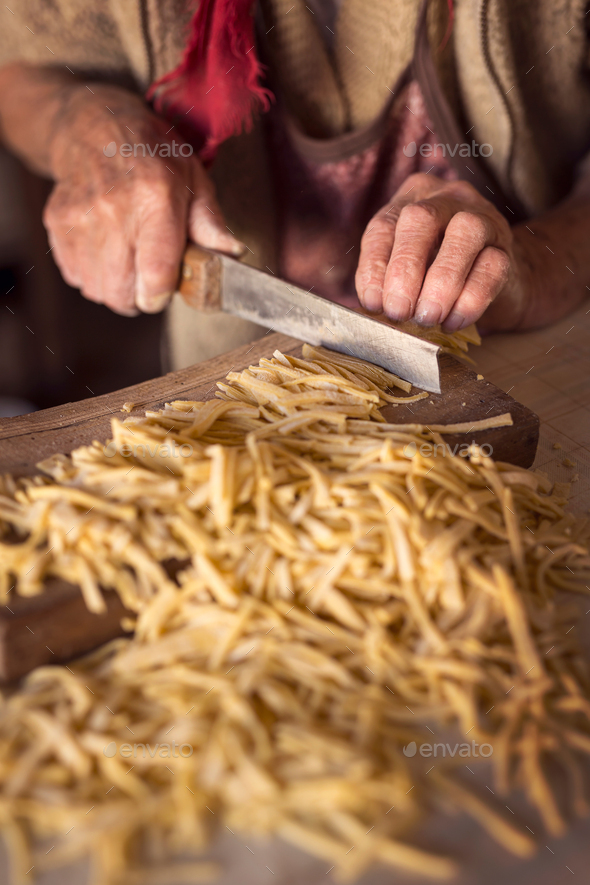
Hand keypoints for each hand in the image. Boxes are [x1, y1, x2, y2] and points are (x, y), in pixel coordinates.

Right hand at [43, 85, 241, 315]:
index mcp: (155, 197)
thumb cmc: (152, 153)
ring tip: (128, 261)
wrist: (94, 124)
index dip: (162, 295)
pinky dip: (92, 274)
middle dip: (140, 297)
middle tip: (149, 277)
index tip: (165, 291)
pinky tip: (106, 251)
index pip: (155, 275)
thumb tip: (232, 253)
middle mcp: (114, 209)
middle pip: (123, 293)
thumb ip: (211, 222)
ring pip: (98, 290)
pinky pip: (76, 275)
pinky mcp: (58, 222)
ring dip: (115, 287)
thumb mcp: (194, 178)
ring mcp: (80, 217)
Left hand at [355, 174, 527, 331]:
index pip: (383, 226)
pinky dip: (470, 299)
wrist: (495, 283)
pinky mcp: (506, 246)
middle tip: (399, 311)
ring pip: (465, 233)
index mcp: (411, 200)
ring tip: (428, 317)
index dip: (375, 266)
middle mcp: (446, 199)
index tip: (374, 303)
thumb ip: (388, 280)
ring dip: (442, 281)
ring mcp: (482, 217)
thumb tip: (374, 304)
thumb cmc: (438, 274)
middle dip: (405, 269)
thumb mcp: (408, 271)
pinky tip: (453, 321)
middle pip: (421, 219)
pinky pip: (492, 266)